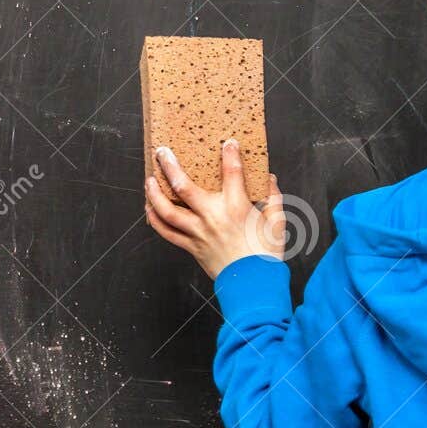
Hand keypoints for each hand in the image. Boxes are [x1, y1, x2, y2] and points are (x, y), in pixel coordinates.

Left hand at [144, 140, 284, 278]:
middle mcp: (213, 217)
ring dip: (154, 192)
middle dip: (170, 165)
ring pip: (167, 210)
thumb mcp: (277, 222)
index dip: (230, 154)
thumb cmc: (266, 254)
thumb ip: (273, 197)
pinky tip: (149, 208)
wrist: (253, 284)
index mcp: (236, 207)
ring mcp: (198, 232)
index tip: (228, 143)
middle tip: (163, 152)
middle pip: (184, 186)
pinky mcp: (191, 246)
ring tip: (149, 179)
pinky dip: (154, 219)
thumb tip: (268, 178)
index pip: (231, 171)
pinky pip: (166, 232)